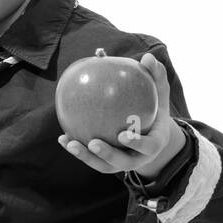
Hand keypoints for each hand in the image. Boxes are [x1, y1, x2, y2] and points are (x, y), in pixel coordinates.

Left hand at [57, 52, 186, 180]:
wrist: (152, 134)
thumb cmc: (155, 108)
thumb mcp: (159, 93)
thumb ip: (156, 77)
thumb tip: (148, 57)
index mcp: (154, 144)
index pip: (147, 147)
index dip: (136, 143)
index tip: (123, 135)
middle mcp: (138, 158)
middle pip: (123, 162)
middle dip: (107, 155)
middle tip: (93, 143)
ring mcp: (122, 164)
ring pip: (103, 166)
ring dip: (86, 157)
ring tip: (70, 143)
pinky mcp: (107, 163)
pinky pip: (90, 158)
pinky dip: (77, 149)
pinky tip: (62, 137)